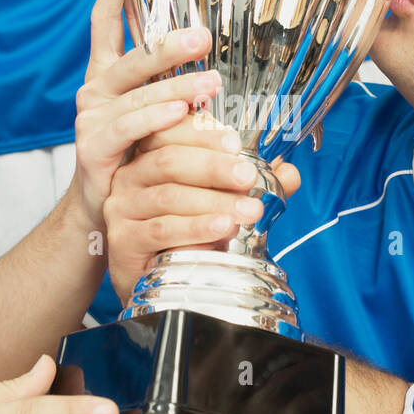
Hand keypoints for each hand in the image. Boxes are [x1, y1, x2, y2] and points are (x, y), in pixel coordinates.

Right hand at [71, 0, 221, 224]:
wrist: (104, 212)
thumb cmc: (139, 158)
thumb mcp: (162, 120)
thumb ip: (183, 93)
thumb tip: (223, 72)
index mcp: (111, 76)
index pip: (108, 25)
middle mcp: (97, 90)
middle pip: (133, 59)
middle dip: (168, 46)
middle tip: (204, 37)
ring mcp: (92, 117)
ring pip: (138, 95)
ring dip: (177, 87)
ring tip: (211, 85)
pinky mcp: (93, 147)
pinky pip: (128, 128)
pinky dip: (156, 119)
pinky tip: (180, 112)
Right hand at [104, 113, 300, 303]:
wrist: (154, 280)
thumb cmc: (186, 232)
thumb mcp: (221, 202)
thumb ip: (252, 185)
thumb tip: (289, 173)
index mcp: (152, 155)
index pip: (171, 133)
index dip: (202, 134)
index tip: (235, 143)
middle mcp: (132, 176)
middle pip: (170, 161)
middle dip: (214, 167)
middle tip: (249, 177)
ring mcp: (123, 207)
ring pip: (168, 196)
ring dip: (212, 201)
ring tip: (247, 210)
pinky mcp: (123, 239)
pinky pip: (160, 229)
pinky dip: (195, 227)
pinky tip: (221, 227)